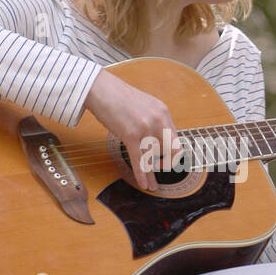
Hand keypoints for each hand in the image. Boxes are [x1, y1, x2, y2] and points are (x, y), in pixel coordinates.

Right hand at [84, 69, 182, 190]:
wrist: (100, 89)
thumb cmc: (118, 97)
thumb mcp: (145, 105)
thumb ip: (154, 120)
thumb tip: (158, 138)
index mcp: (163, 112)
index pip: (176, 138)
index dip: (172, 153)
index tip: (165, 159)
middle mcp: (158, 120)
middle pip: (171, 150)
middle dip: (167, 164)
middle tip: (159, 169)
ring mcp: (145, 127)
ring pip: (154, 158)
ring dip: (152, 174)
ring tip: (152, 185)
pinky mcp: (130, 135)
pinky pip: (140, 161)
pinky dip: (142, 175)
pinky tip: (144, 184)